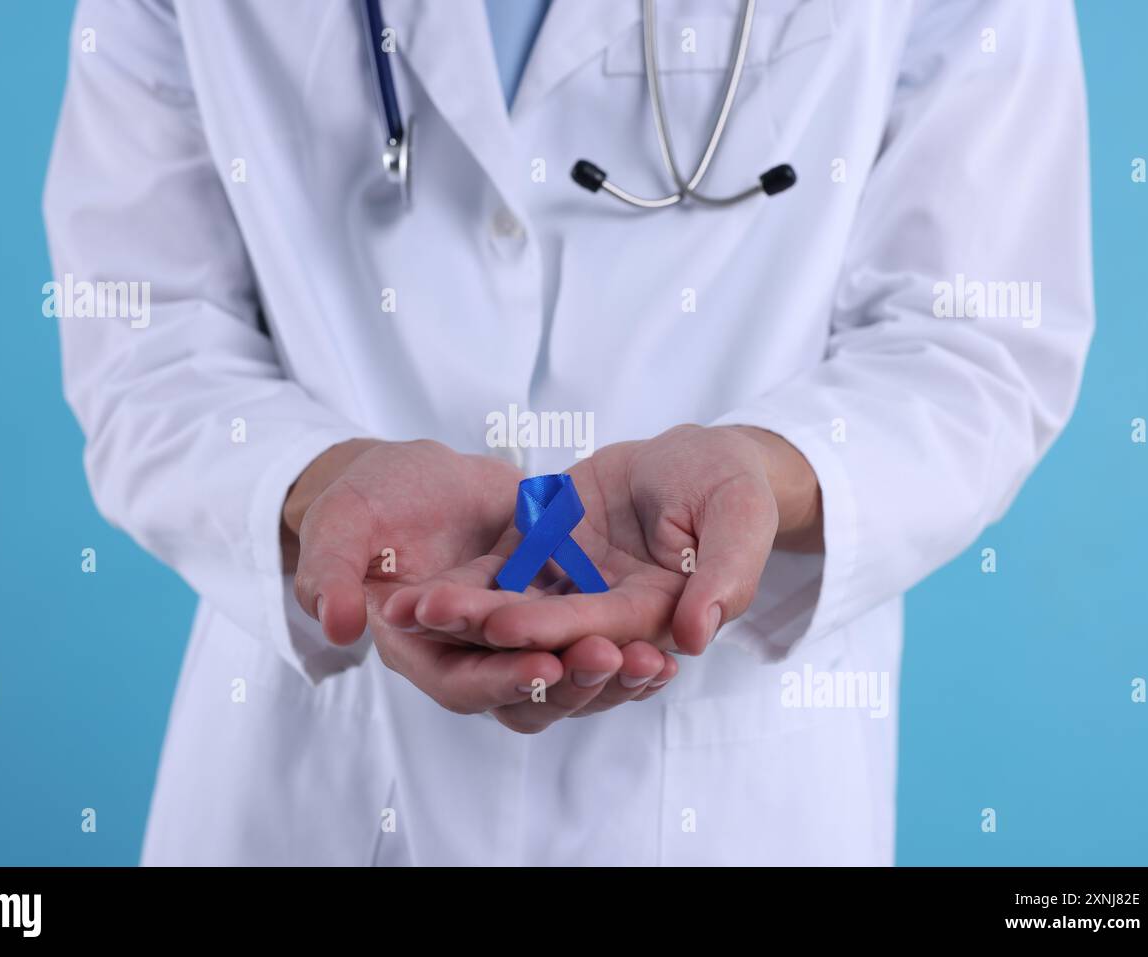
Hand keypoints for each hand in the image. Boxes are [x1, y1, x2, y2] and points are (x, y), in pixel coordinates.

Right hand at [283, 439, 676, 731]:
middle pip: (525, 694)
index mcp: (416, 653)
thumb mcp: (341, 524)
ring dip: (610, 676)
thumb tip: (338, 622)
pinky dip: (625, 646)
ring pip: (566, 677)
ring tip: (657, 662)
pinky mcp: (549, 615)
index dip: (502, 679)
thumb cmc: (368, 498)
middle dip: (573, 683)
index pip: (461, 684)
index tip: (545, 666)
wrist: (413, 476)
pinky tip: (669, 639)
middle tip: (620, 662)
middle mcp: (470, 661)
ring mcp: (514, 644)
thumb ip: (332, 570)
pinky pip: (590, 641)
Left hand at [385, 424, 820, 656]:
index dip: (554, 629)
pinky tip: (412, 582)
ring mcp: (571, 592)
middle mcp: (606, 614)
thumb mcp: (741, 516)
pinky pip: (498, 576)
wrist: (699, 458)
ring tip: (407, 606)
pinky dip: (461, 583)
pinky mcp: (544, 562)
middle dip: (486, 628)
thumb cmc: (730, 484)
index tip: (506, 626)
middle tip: (430, 616)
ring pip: (512, 611)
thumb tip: (698, 635)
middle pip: (544, 632)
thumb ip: (725, 576)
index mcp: (657, 615)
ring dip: (462, 614)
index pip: (602, 629)